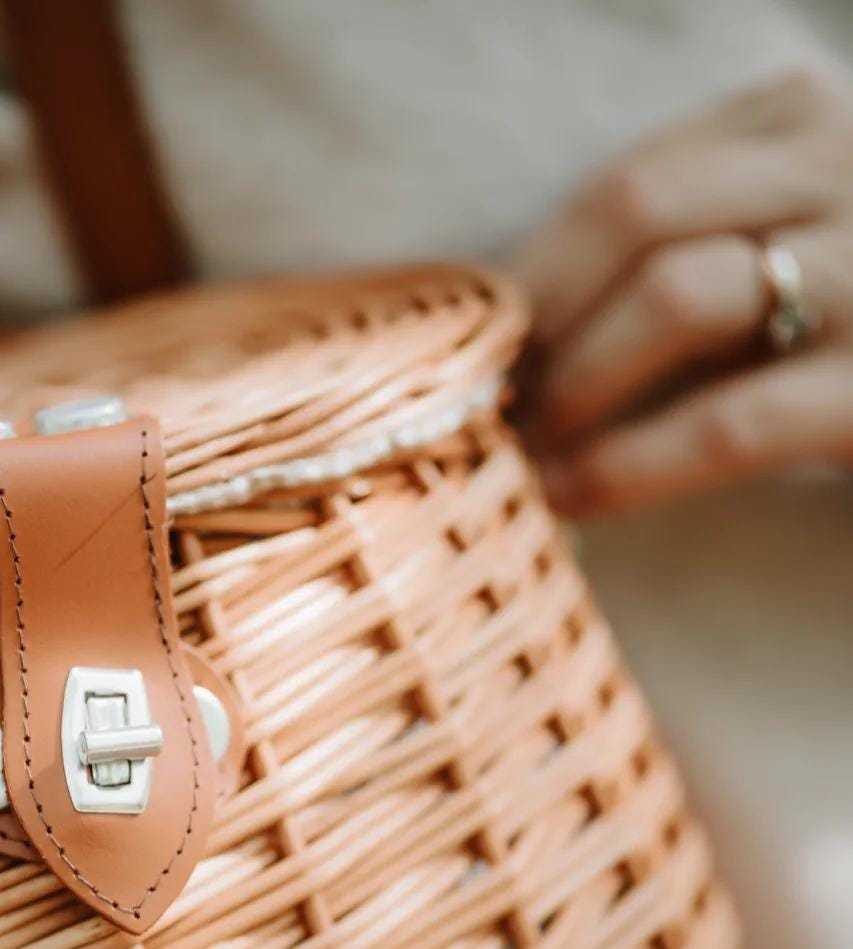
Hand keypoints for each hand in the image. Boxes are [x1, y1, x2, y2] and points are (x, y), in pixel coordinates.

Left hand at [513, 68, 852, 514]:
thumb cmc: (846, 333)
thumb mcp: (779, 249)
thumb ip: (684, 248)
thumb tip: (512, 332)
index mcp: (807, 122)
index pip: (628, 181)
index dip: (527, 271)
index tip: (461, 349)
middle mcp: (850, 166)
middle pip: (639, 213)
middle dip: (537, 317)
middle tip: (473, 404)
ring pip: (679, 295)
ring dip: (573, 385)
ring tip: (518, 454)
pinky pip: (729, 422)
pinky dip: (627, 464)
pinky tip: (570, 498)